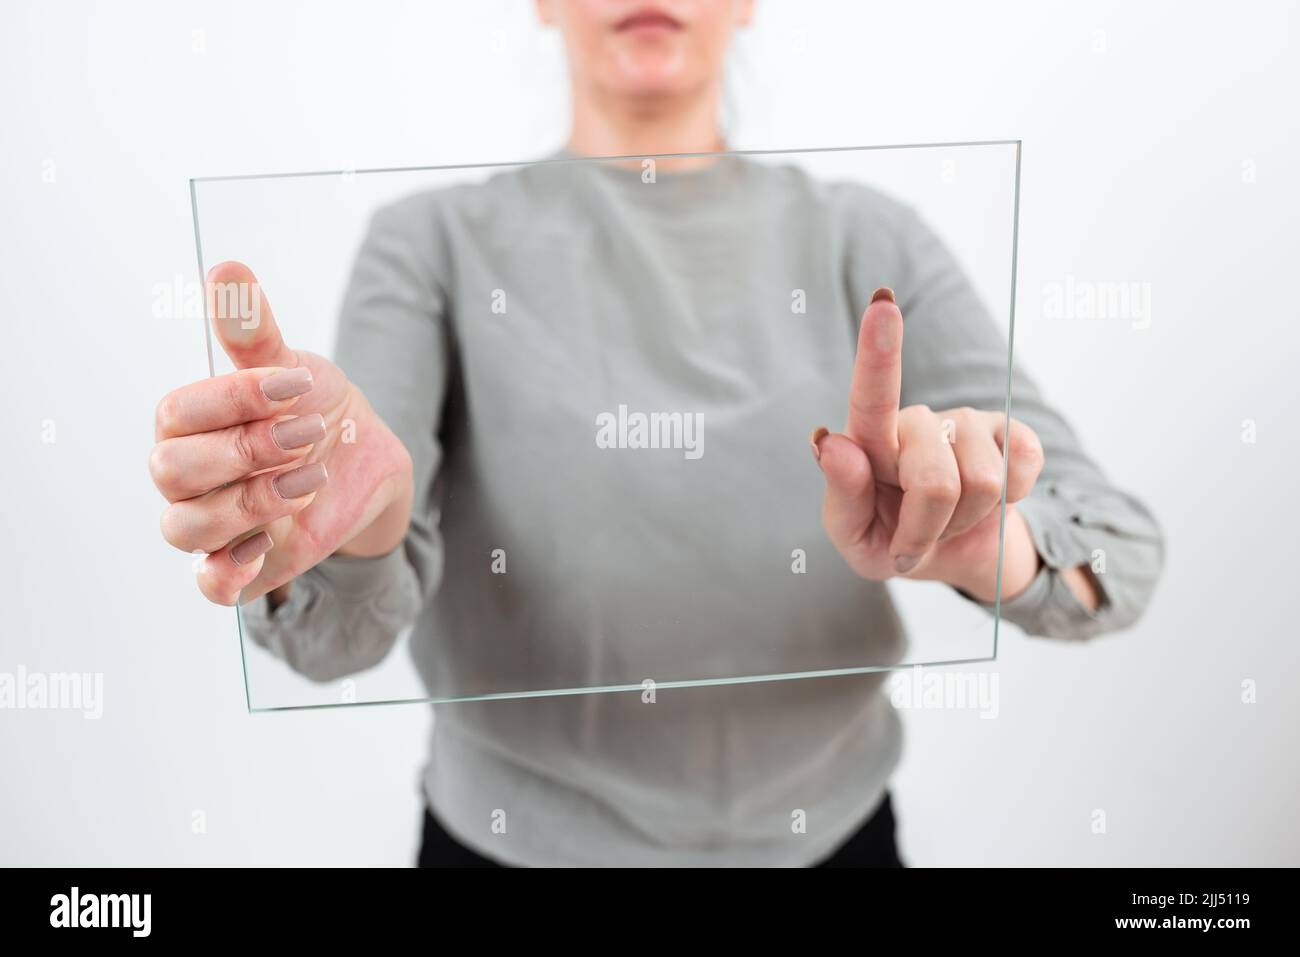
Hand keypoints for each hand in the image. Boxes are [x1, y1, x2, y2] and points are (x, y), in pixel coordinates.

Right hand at [149, 261, 412, 605]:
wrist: (365, 461)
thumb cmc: (315, 408)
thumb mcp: (296, 368)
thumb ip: (257, 331)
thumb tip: (229, 269)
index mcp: (190, 422)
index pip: (176, 412)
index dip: (234, 399)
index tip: (296, 384)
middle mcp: (188, 473)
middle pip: (171, 471)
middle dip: (245, 451)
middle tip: (307, 434)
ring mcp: (212, 522)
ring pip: (184, 527)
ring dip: (251, 501)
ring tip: (311, 476)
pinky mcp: (243, 565)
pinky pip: (209, 585)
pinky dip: (228, 571)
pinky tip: (269, 543)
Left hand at [811, 288, 1044, 602]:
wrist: (952, 554)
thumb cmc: (890, 538)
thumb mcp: (855, 537)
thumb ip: (841, 495)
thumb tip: (831, 444)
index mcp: (870, 441)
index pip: (871, 397)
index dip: (878, 353)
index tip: (883, 306)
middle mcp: (918, 421)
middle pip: (936, 481)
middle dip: (930, 528)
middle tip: (919, 534)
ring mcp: (967, 423)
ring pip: (983, 483)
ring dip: (964, 520)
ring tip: (948, 518)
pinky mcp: (1013, 434)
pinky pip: (1023, 468)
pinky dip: (1008, 502)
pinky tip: (988, 501)